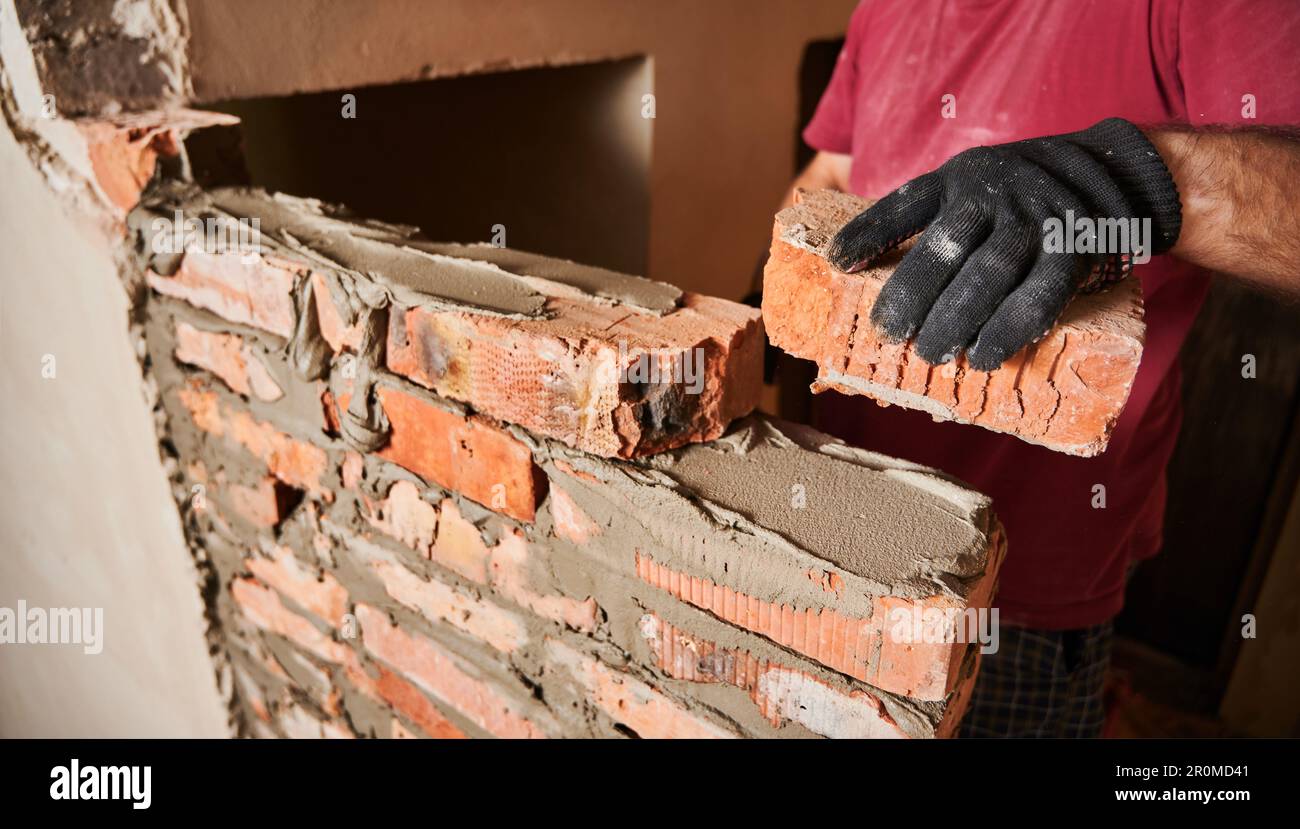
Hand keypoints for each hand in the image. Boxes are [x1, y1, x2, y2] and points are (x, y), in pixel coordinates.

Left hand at [827, 118, 1180, 369]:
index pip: (907, 203)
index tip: (835, 262)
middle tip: (890, 335)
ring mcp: (1039, 218)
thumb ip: (912, 220)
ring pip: (992, 271)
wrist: (1104, 169)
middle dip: (915, 294)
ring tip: (930, 354)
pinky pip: (1043, 292)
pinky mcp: (1075, 248)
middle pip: (948, 245)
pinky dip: (1011, 328)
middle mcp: (997, 192)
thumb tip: (839, 263)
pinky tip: (984, 356)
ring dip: (958, 318)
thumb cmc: (1009, 196)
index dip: (869, 231)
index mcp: (959, 178)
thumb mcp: (961, 189)